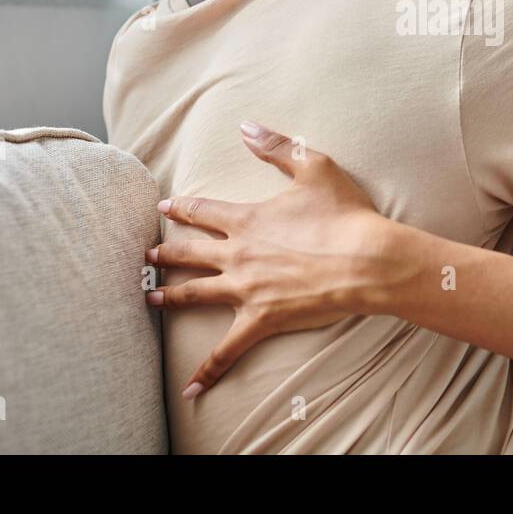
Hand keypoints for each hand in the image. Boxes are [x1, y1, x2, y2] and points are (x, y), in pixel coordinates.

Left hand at [145, 120, 395, 398]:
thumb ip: (277, 147)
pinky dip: (208, 369)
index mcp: (247, 219)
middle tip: (145, 257)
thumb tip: (247, 125)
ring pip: (195, 294)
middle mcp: (238, 255)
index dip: (181, 208)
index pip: (203, 211)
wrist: (367, 259)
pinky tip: (191, 388)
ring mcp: (246, 289)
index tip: (164, 207)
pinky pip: (227, 349)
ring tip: (149, 298)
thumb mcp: (314, 167)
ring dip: (169, 296)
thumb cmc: (345, 214)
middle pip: (189, 253)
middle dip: (165, 254)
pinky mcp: (261, 319)